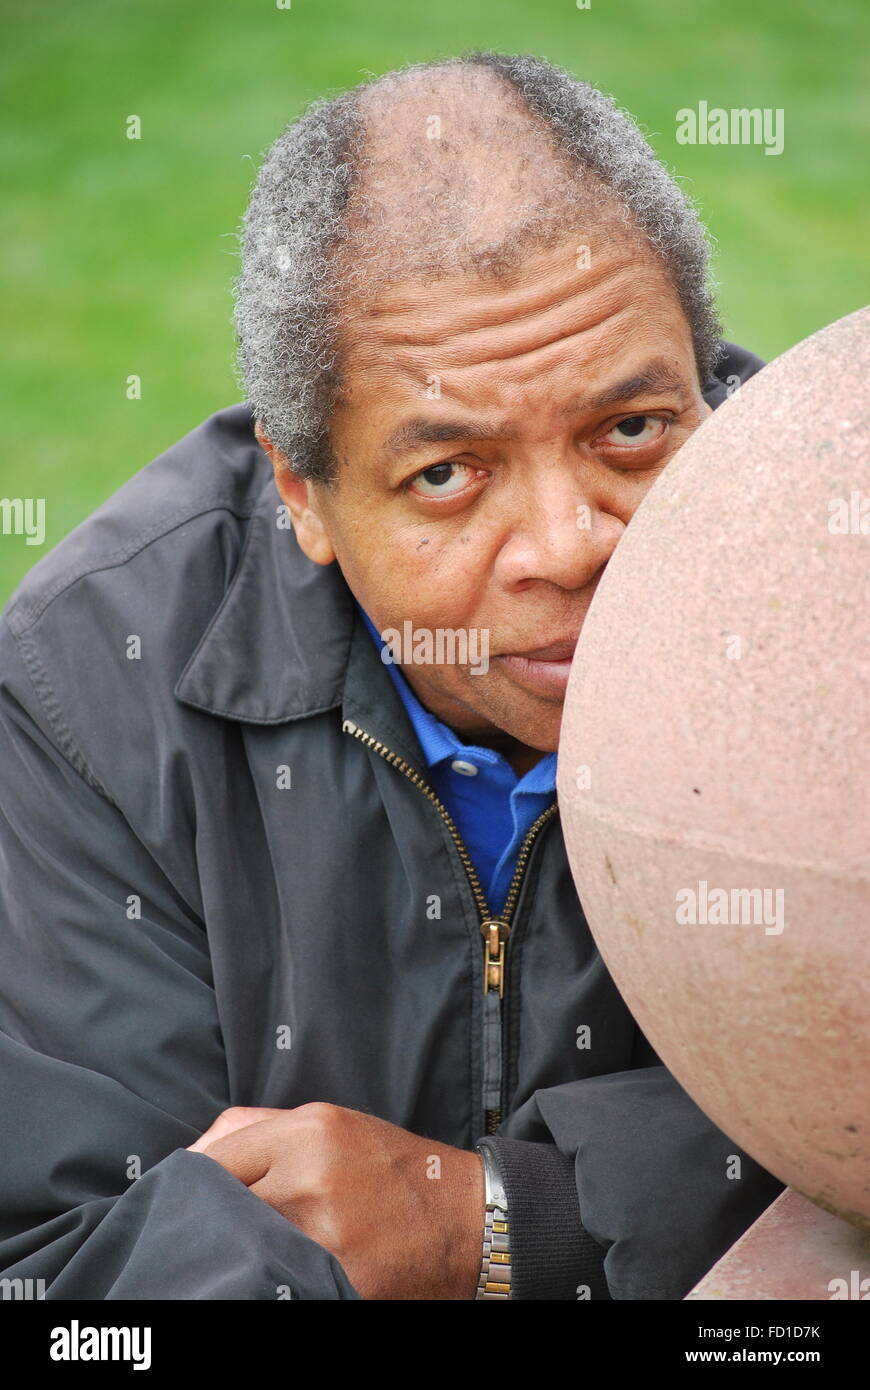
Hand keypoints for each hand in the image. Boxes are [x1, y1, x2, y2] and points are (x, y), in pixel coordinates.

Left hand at [186, 1103, 484, 1299]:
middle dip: (207, 1221)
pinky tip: (272, 1277)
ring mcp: (324, 1234)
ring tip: (236, 1257)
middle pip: (220, 1205)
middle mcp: (311, 1178)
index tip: (182, 1200)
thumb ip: (260, 1127)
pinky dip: (268, 1280)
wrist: (467, 1218)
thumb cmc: (394, 1170)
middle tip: (201, 1235)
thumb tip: (191, 1155)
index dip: (189, 1184)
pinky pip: (279, 1281)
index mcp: (309, 1131)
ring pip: (242, 1248)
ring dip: (233, 1254)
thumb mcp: (334, 1125)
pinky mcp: (339, 1281)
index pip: (213, 1159)